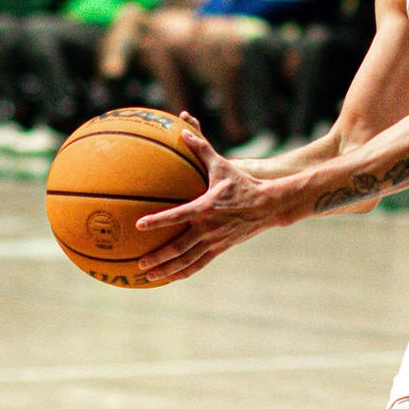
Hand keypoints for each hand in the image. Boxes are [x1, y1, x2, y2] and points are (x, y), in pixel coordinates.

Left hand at [134, 118, 298, 282]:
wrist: (269, 205)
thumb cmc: (243, 184)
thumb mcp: (223, 166)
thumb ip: (202, 149)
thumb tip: (184, 131)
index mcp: (205, 208)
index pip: (176, 215)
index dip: (157, 221)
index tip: (139, 225)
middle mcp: (208, 228)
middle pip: (179, 248)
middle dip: (158, 257)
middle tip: (139, 264)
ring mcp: (215, 241)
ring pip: (187, 260)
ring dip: (168, 270)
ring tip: (151, 276)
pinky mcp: (221, 248)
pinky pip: (199, 263)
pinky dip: (184, 272)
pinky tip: (171, 277)